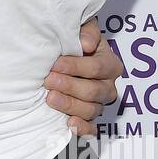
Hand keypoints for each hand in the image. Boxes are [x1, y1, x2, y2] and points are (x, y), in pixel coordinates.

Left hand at [44, 16, 122, 137]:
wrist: (62, 56)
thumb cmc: (72, 42)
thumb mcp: (80, 29)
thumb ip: (86, 31)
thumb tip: (86, 44)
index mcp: (109, 64)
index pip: (97, 68)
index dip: (76, 67)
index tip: (55, 64)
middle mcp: (107, 86)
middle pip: (93, 90)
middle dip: (69, 86)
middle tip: (48, 81)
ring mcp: (99, 104)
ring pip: (90, 110)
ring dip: (70, 105)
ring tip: (50, 98)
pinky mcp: (89, 119)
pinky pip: (91, 129)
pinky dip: (82, 129)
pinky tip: (69, 124)